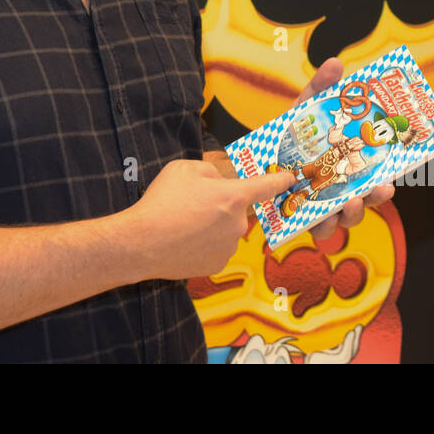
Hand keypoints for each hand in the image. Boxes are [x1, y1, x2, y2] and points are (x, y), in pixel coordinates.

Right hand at [128, 159, 294, 279]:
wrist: (142, 243)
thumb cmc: (162, 202)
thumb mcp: (184, 169)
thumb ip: (209, 171)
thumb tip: (217, 183)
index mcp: (234, 196)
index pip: (267, 186)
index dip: (280, 180)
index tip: (291, 179)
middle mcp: (238, 223)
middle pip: (235, 209)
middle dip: (220, 205)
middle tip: (191, 205)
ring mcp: (229, 247)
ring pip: (225, 230)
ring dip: (211, 226)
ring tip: (181, 225)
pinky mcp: (217, 265)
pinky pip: (216, 248)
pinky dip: (203, 244)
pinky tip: (183, 241)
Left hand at [295, 57, 394, 239]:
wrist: (255, 157)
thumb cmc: (289, 135)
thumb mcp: (304, 109)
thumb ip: (320, 88)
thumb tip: (335, 63)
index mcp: (349, 163)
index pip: (375, 173)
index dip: (388, 175)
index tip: (396, 173)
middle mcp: (341, 188)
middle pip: (368, 198)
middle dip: (377, 196)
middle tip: (383, 188)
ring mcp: (323, 205)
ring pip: (346, 217)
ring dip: (353, 213)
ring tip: (352, 201)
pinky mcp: (302, 218)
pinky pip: (317, 228)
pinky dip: (321, 224)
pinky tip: (321, 217)